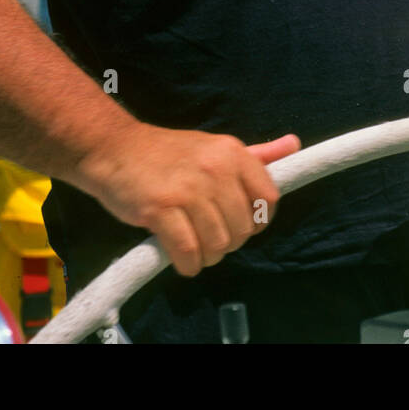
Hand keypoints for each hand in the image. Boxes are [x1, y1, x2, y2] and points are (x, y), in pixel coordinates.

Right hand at [81, 122, 300, 276]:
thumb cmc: (167, 153)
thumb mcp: (215, 147)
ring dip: (208, 256)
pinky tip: (181, 258)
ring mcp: (187, 189)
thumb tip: (294, 144)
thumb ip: (256, 153)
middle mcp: (215, 168)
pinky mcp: (161, 209)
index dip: (257, 220)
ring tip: (194, 246)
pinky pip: (189, 252)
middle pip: (244, 229)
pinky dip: (188, 264)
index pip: (268, 199)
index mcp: (232, 152)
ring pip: (218, 244)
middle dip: (229, 242)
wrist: (114, 148)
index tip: (239, 222)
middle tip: (209, 235)